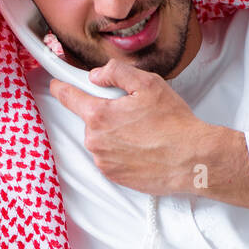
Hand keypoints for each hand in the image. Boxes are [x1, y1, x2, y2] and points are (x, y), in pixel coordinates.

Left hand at [48, 59, 214, 195]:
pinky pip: (110, 157)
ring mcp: (103, 161)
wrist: (192, 159)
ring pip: (101, 139)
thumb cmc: (174, 123)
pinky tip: (142, 147)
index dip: (62, 87)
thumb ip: (116, 72)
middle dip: (107, 113)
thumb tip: (96, 76)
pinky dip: (121, 151)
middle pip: (91, 119)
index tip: (57, 84)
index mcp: (99, 115)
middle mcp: (95, 140)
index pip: (68, 97)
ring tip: (143, 133)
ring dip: (115, 133)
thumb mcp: (148, 84)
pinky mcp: (113, 176)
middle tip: (134, 112)